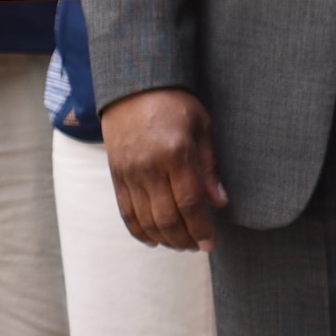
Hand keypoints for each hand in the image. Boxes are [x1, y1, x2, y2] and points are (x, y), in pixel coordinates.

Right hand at [100, 88, 223, 251]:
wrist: (133, 87)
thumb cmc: (175, 104)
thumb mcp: (202, 127)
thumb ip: (209, 167)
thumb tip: (220, 202)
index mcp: (176, 153)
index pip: (190, 203)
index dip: (201, 228)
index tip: (211, 243)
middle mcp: (149, 168)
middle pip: (166, 218)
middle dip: (185, 239)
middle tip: (198, 247)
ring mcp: (129, 174)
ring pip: (145, 220)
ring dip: (165, 239)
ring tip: (181, 245)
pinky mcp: (116, 177)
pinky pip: (126, 212)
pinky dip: (139, 231)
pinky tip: (154, 240)